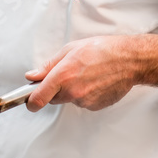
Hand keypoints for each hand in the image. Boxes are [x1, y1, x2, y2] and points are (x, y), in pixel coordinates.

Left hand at [24, 36, 139, 111]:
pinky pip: (83, 102)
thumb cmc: (102, 50)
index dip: (30, 102)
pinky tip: (95, 81)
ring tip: (87, 74)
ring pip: (69, 100)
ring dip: (72, 91)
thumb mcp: (70, 50)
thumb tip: (33, 75)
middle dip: (55, 89)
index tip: (29, 101)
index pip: (38, 98)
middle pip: (53, 99)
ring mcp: (84, 101)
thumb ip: (48, 65)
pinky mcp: (95, 107)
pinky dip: (85, 94)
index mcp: (63, 75)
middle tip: (68, 74)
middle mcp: (72, 92)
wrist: (128, 60)